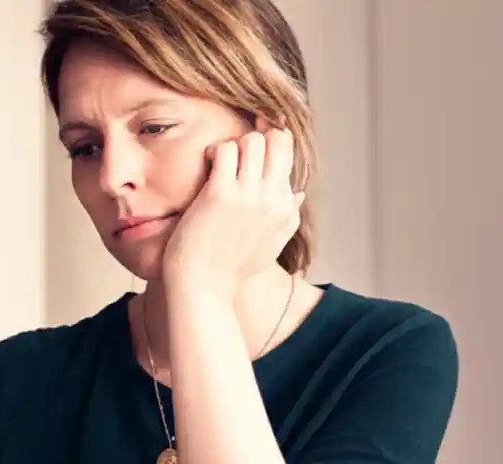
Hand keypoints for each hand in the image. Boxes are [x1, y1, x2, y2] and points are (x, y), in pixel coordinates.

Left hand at [161, 126, 305, 297]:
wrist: (204, 287)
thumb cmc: (230, 269)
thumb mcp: (270, 244)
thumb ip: (287, 216)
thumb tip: (298, 191)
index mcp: (286, 209)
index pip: (288, 155)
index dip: (270, 145)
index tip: (251, 153)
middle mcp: (273, 199)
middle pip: (277, 140)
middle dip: (256, 138)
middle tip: (236, 155)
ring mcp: (248, 196)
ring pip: (252, 140)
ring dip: (234, 143)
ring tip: (221, 161)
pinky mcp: (220, 195)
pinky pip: (226, 150)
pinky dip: (216, 150)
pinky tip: (209, 164)